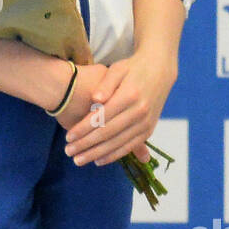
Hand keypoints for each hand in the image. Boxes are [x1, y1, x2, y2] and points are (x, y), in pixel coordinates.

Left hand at [62, 52, 176, 166]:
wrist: (160, 69)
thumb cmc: (133, 67)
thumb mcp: (118, 68)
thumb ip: (105, 84)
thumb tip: (95, 98)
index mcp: (129, 95)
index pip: (101, 117)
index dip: (83, 129)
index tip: (68, 136)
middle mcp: (139, 111)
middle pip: (107, 133)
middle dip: (86, 144)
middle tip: (68, 151)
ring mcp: (146, 123)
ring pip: (117, 143)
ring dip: (96, 154)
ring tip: (79, 160)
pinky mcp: (149, 130)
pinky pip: (130, 146)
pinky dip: (114, 155)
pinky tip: (98, 160)